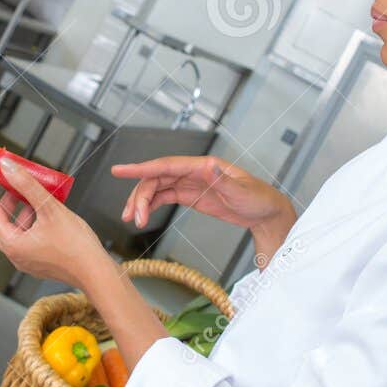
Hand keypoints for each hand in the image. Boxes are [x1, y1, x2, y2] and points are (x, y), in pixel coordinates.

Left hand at [0, 157, 107, 286]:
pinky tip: (44, 210)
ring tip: (32, 193)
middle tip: (12, 180)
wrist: (96, 272)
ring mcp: (27, 260)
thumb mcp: (50, 209)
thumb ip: (27, 185)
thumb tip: (8, 168)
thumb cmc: (76, 247)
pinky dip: (30, 220)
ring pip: (13, 228)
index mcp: (12, 244)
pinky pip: (26, 236)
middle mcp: (15, 255)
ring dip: (19, 209)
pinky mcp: (39, 261)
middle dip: (3, 198)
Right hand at [112, 155, 292, 231]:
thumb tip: (208, 166)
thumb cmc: (258, 199)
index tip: (121, 171)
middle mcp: (193, 171)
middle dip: (140, 196)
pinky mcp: (191, 195)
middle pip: (157, 178)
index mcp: (203, 165)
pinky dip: (152, 206)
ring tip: (134, 221)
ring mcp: (191, 183)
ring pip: (158, 188)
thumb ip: (223, 179)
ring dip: (143, 203)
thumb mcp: (242, 192)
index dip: (141, 168)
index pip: (166, 165)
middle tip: (132, 217)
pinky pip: (165, 197)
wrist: (266, 212)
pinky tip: (144, 216)